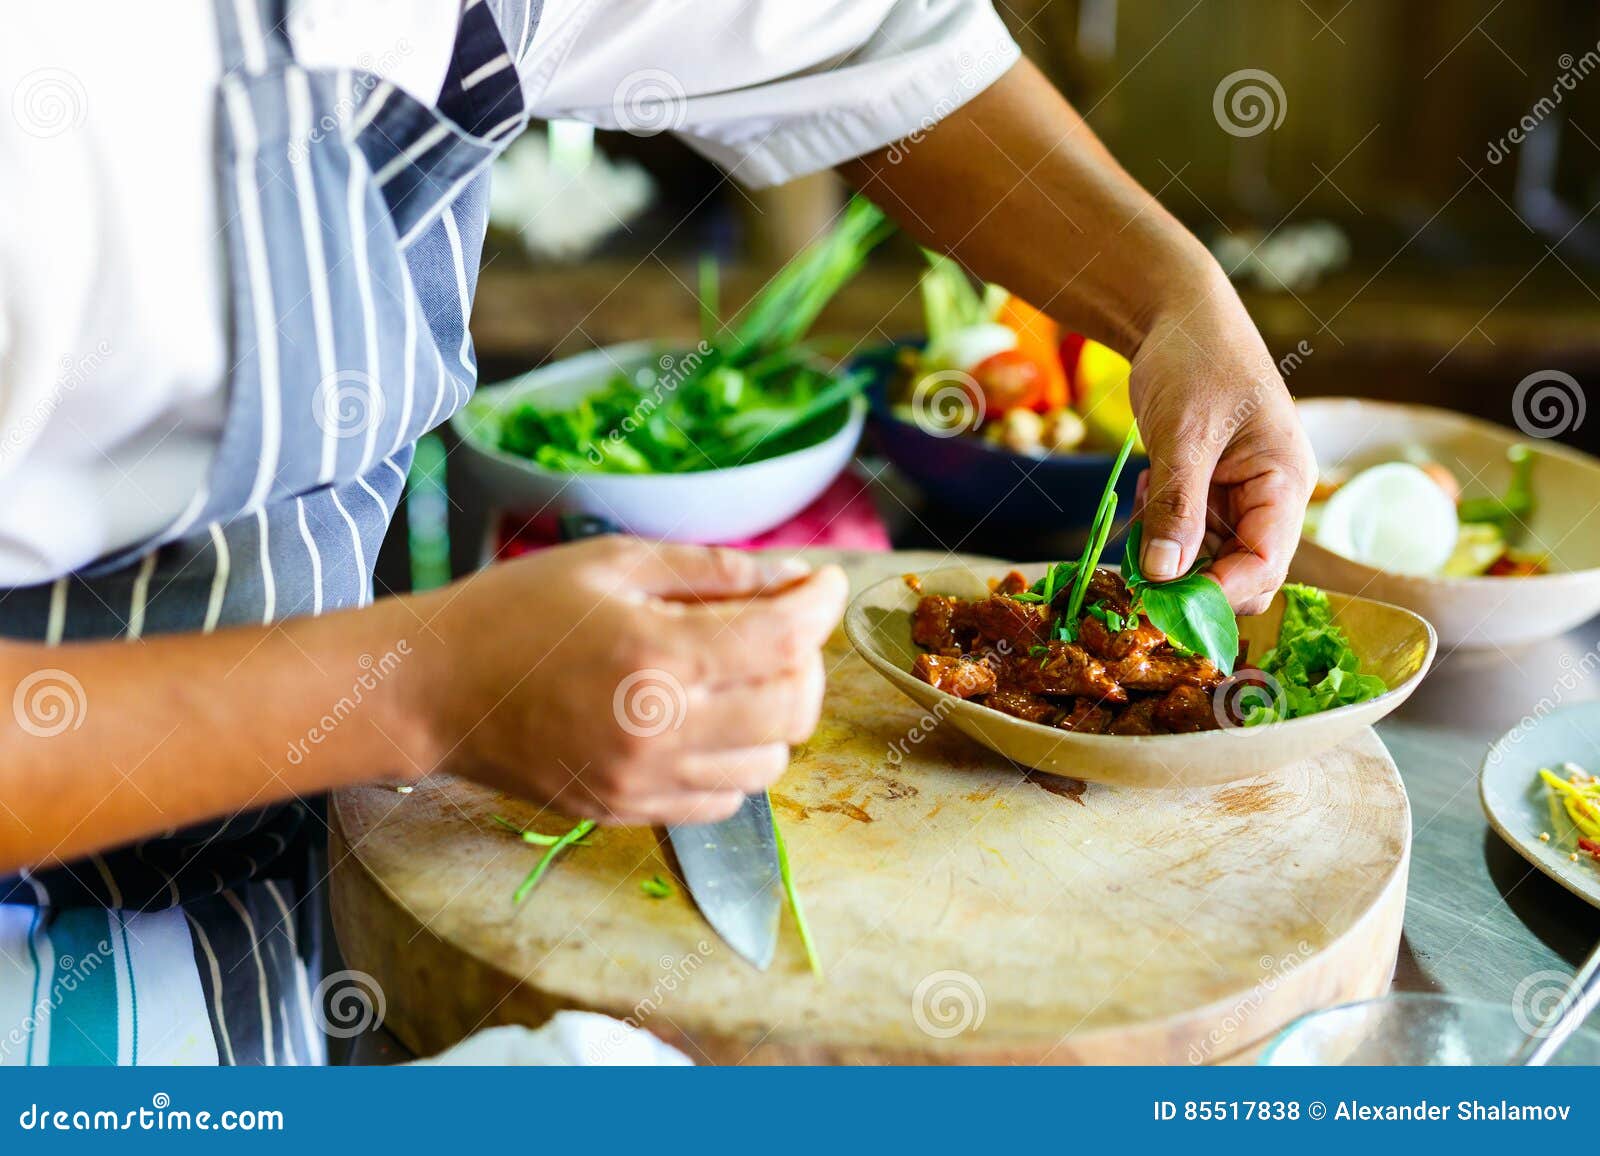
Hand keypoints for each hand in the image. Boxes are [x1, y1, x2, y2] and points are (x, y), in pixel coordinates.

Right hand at [412, 537, 846, 824]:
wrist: (434, 689)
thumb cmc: (517, 611)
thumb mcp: (615, 563)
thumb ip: (712, 569)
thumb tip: (792, 578)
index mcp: (656, 655)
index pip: (785, 638)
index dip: (821, 602)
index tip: (823, 581)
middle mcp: (659, 730)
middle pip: (794, 707)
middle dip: (804, 659)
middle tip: (779, 625)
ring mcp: (644, 782)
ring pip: (770, 763)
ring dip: (774, 714)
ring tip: (738, 674)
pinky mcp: (628, 812)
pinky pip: (725, 800)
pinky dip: (736, 758)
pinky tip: (704, 719)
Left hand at [1128, 285, 1315, 615]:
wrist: (1175, 315)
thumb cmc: (1195, 360)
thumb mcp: (1184, 435)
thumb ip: (1178, 507)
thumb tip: (1165, 577)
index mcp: (1285, 482)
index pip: (1265, 564)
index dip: (1220, 593)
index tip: (1168, 606)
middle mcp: (1270, 497)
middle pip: (1239, 571)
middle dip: (1190, 578)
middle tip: (1140, 566)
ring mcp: (1240, 495)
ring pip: (1208, 557)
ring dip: (1169, 548)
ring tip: (1149, 494)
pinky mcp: (1209, 490)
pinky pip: (1187, 533)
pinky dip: (1161, 525)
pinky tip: (1150, 483)